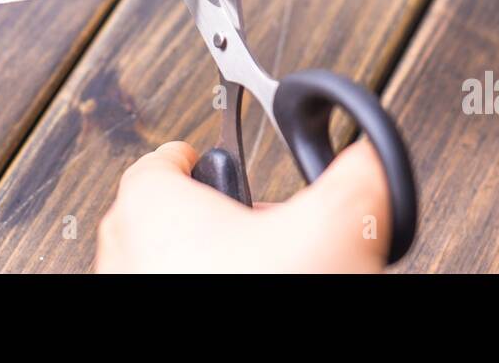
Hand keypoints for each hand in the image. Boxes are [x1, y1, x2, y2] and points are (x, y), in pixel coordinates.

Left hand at [96, 139, 389, 272]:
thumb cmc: (256, 300)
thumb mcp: (330, 232)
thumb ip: (353, 181)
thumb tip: (374, 160)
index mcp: (151, 208)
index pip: (161, 162)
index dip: (197, 155)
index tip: (215, 157)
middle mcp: (124, 253)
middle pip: (161, 216)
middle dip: (213, 218)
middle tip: (259, 231)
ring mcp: (127, 293)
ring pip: (164, 264)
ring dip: (207, 265)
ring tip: (264, 273)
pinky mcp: (137, 342)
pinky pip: (171, 291)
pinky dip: (201, 288)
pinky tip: (247, 295)